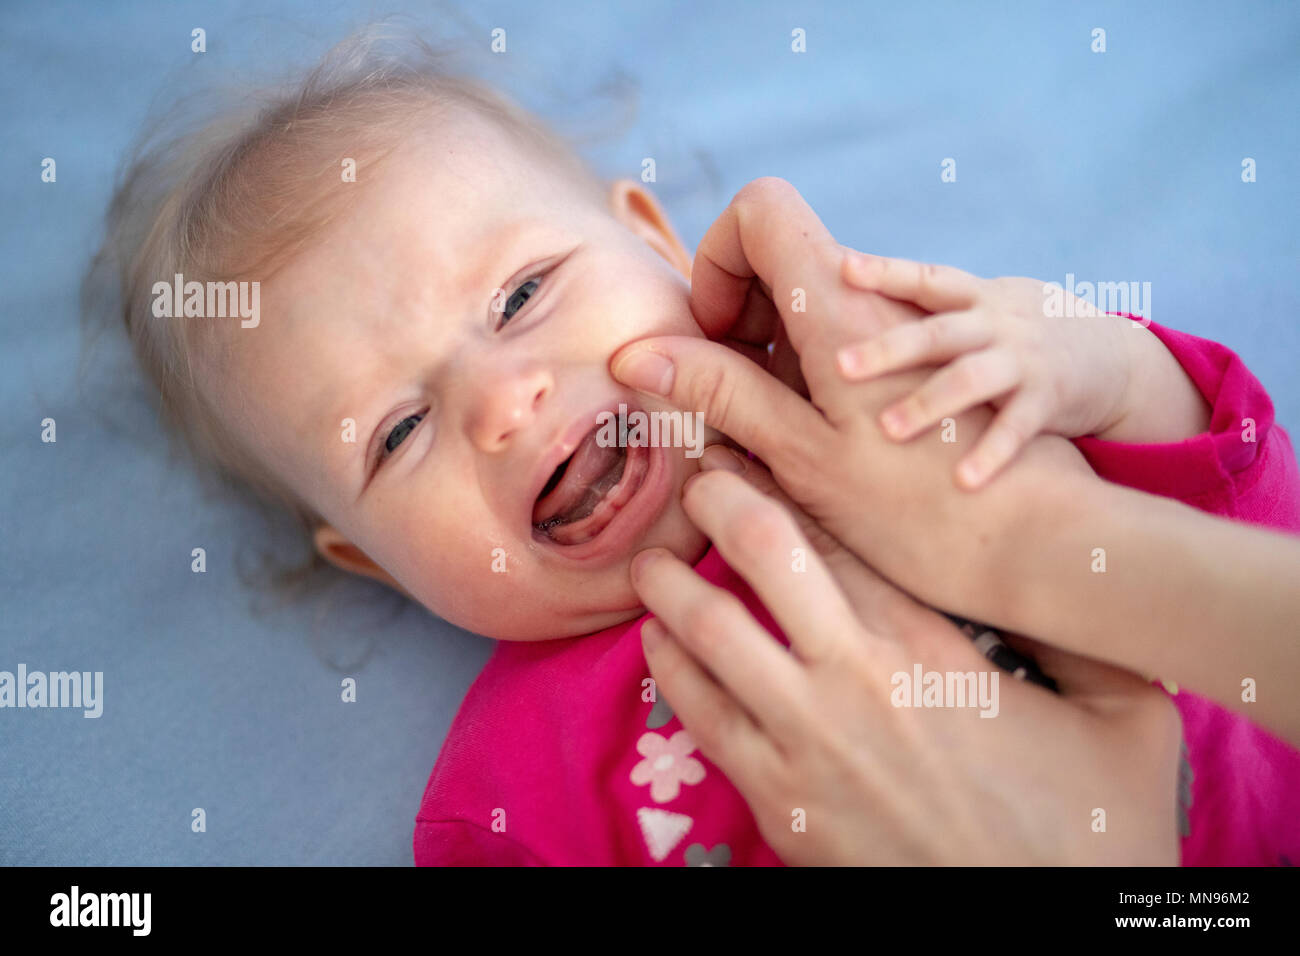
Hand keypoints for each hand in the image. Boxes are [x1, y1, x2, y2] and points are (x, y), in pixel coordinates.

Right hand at [612, 178, 1096, 624]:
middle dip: (741, 310)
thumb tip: (637, 353)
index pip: (761, 208)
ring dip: (776, 347)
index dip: (720, 260)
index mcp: (838, 303)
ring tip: (780, 422)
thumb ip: (718, 392)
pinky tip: (825, 431)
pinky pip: (854, 335)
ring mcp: (906, 326)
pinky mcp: (927, 362)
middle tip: (736, 393)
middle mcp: (878, 297)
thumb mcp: (799, 455)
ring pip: (815, 300)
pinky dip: (819, 367)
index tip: (719, 336)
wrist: (1035, 542)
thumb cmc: (916, 511)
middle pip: (785, 251)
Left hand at [632, 447, 1182, 864]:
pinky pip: (698, 717)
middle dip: (719, 498)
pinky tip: (661, 645)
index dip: (789, 482)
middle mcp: (853, 679)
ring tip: (653, 562)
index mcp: (930, 645)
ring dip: (671, 586)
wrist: (1040, 929)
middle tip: (698, 477)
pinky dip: (670, 670)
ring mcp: (802, 743)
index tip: (759, 453)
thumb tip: (1072, 569)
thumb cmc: (1087, 826)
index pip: (837, 533)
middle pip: (762, 550)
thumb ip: (1090, 634)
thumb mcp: (1125, 714)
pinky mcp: (776, 804)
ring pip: (707, 632)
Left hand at [834, 254, 1132, 487]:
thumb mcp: (987, 309)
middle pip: (938, 332)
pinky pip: (1017, 429)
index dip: (887, 271)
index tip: (842, 267)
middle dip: (888, 348)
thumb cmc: (1023, 334)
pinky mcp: (1050, 400)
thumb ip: (932, 311)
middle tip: (840, 365)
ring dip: (928, 403)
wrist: (1116, 357)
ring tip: (888, 430)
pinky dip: (992, 455)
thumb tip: (853, 288)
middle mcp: (997, 324)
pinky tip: (964, 482)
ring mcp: (1024, 361)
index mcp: (976, 300)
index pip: (927, 279)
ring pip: (971, 379)